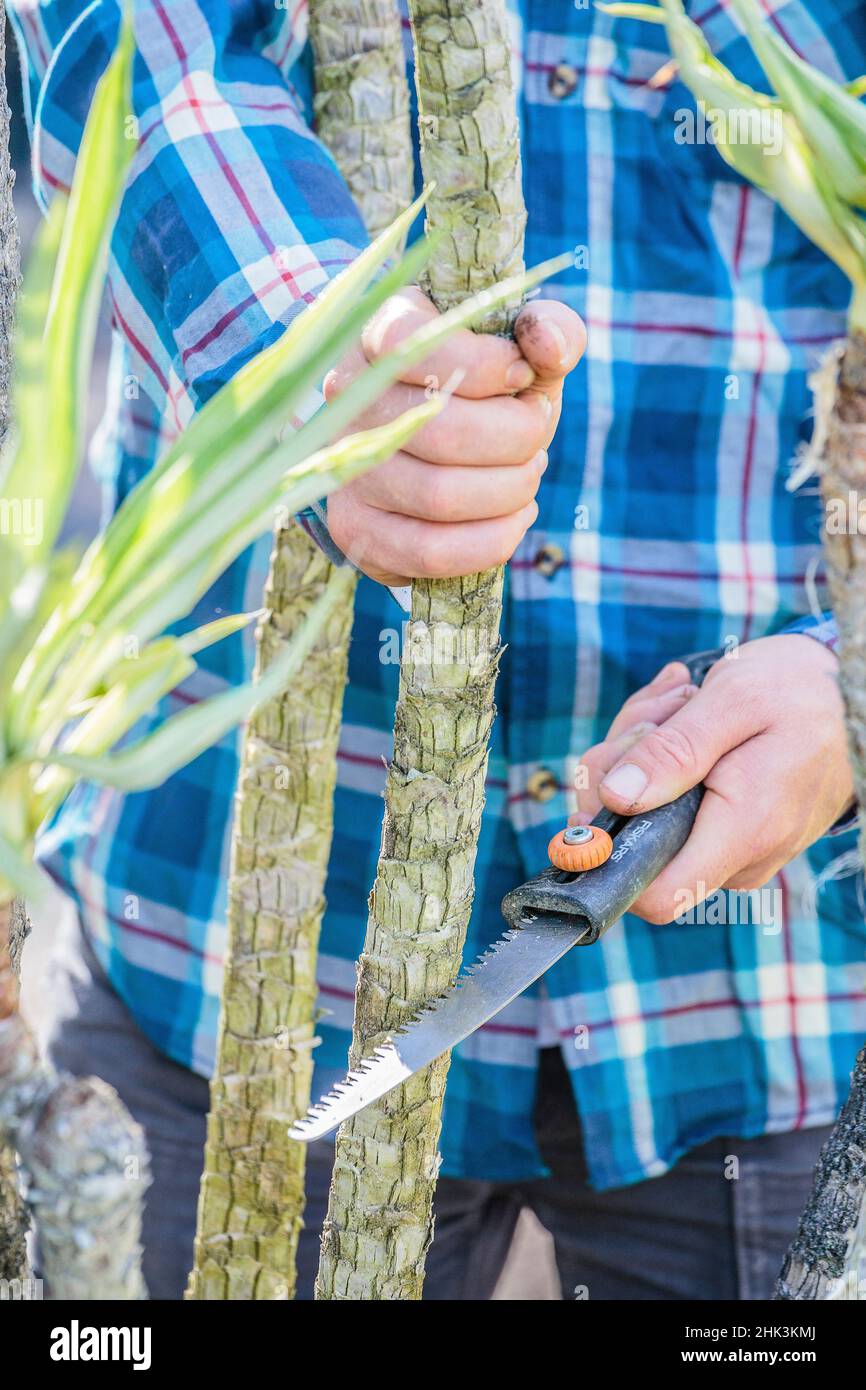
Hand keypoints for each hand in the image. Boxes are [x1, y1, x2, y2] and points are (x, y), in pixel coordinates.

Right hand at [324, 287, 585, 584]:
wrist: (445, 450)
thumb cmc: (487, 391)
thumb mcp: (523, 351)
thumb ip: (551, 331)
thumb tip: (546, 343)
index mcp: (379, 335)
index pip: (414, 344)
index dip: (486, 365)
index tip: (522, 375)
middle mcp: (347, 400)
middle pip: (442, 431)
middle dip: (516, 438)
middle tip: (536, 432)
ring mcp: (345, 468)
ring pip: (440, 496)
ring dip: (511, 489)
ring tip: (529, 472)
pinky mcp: (354, 527)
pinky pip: (430, 551)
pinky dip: (493, 540)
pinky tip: (515, 516)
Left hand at [572, 636, 854, 923]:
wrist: (851, 694)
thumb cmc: (798, 691)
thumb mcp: (733, 700)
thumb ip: (673, 752)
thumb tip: (615, 798)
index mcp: (743, 832)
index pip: (653, 897)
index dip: (609, 850)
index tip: (604, 785)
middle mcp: (741, 857)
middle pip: (636, 845)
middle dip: (623, 770)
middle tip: (659, 713)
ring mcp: (737, 850)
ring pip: (647, 819)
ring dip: (643, 755)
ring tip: (682, 704)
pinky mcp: (731, 833)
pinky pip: (670, 808)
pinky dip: (663, 760)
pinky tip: (688, 719)